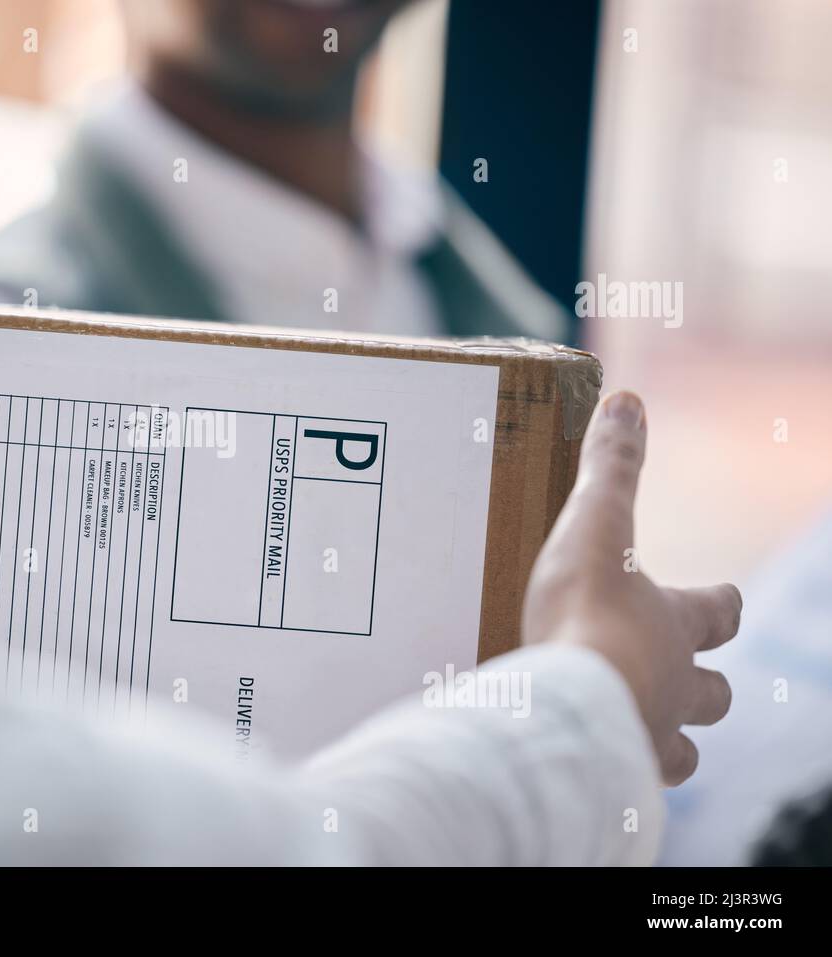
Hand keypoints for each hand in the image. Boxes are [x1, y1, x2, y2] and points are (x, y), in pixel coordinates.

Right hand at [522, 391, 740, 785]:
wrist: (564, 705)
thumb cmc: (585, 612)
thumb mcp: (594, 523)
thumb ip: (610, 466)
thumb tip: (627, 401)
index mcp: (677, 625)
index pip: (720, 612)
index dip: (722, 603)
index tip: (725, 598)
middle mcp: (677, 686)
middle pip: (714, 694)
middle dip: (706, 686)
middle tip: (682, 678)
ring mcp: (648, 737)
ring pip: (683, 753)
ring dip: (670, 741)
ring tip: (640, 733)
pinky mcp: (612, 775)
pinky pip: (628, 785)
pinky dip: (619, 776)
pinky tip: (596, 771)